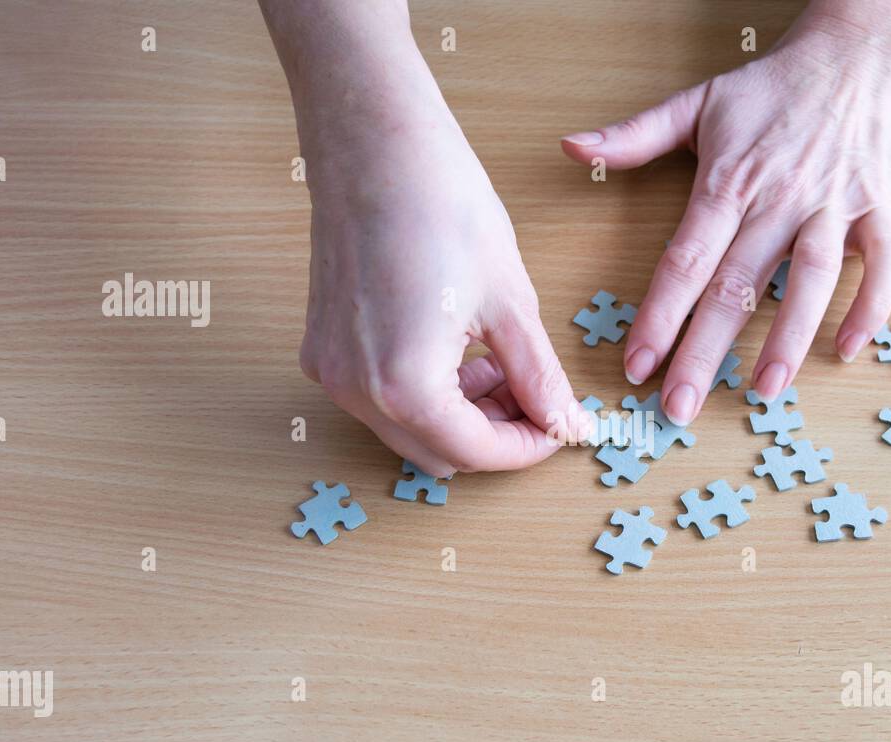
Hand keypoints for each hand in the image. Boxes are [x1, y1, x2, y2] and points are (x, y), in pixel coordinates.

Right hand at [265, 1, 587, 475]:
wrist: (374, 140)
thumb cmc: (442, 204)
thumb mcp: (510, 302)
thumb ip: (539, 377)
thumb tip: (568, 425)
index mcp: (405, 385)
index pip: (477, 453)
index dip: (528, 448)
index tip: (561, 428)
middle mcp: (356, 390)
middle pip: (438, 453)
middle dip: (494, 435)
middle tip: (536, 398)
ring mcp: (331, 370)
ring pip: (407, 431)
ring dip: (461, 416)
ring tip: (502, 364)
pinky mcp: (322, 348)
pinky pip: (379, 399)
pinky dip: (424, 393)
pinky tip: (458, 348)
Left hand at [561, 0, 890, 424]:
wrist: (858, 50)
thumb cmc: (775, 84)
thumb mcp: (697, 101)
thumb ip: (634, 134)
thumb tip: (572, 146)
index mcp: (729, 182)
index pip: (685, 259)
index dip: (659, 315)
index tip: (637, 365)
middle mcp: (780, 199)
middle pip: (736, 284)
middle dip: (705, 351)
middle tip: (680, 407)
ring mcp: (834, 205)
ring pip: (812, 278)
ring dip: (789, 336)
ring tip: (765, 391)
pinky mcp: (882, 206)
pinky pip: (884, 263)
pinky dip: (872, 305)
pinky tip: (847, 350)